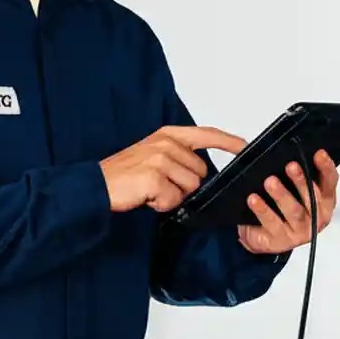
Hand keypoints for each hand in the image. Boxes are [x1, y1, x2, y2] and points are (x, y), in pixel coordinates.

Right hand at [99, 126, 245, 212]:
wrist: (96, 185)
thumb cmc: (123, 174)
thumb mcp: (152, 155)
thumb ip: (177, 157)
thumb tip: (199, 173)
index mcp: (167, 135)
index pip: (206, 134)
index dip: (228, 141)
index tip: (244, 146)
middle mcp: (166, 143)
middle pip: (200, 172)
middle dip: (184, 185)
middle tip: (158, 185)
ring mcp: (160, 159)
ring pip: (189, 188)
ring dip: (172, 196)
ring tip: (150, 190)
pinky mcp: (155, 177)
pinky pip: (173, 199)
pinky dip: (160, 204)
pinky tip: (145, 197)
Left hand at [238, 150, 338, 254]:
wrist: (259, 234)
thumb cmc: (277, 206)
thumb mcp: (282, 180)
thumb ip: (267, 158)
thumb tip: (242, 137)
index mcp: (322, 198)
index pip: (330, 181)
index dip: (326, 167)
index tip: (318, 154)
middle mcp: (316, 215)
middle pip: (313, 197)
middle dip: (302, 181)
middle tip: (291, 166)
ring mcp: (300, 230)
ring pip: (294, 211)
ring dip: (282, 195)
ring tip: (270, 182)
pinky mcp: (282, 241)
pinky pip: (273, 223)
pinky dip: (263, 210)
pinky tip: (254, 200)